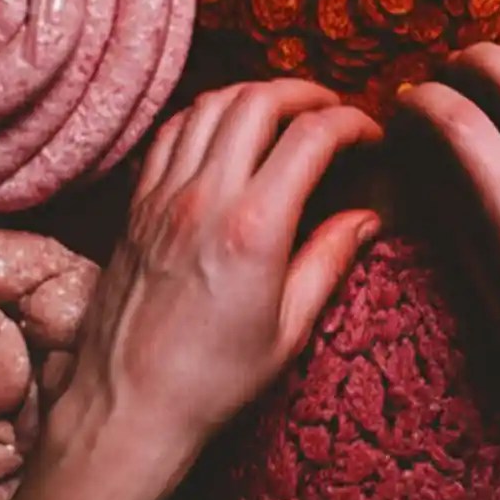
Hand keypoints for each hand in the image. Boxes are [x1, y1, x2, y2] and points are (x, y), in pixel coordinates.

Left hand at [53, 78, 381, 460]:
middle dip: (305, 94)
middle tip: (333, 111)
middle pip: (258, 101)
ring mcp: (163, 196)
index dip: (351, 122)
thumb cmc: (213, 380)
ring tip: (283, 112)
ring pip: (209, 105)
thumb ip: (329, 260)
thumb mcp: (289, 329)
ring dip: (254, 96)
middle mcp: (206, 198)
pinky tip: (224, 132)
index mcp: (255, 228)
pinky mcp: (136, 206)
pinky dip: (204, 116)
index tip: (370, 134)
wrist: (129, 406)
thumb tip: (366, 218)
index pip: (311, 136)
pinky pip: (170, 133)